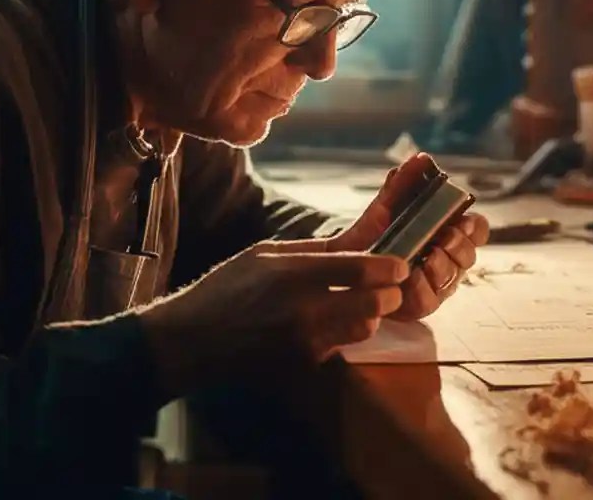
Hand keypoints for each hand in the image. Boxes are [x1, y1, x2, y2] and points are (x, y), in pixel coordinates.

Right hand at [137, 237, 407, 394]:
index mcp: (294, 273)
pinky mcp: (303, 364)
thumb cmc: (229, 287)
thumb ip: (321, 247)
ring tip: (358, 302)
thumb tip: (366, 229)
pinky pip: (342, 345)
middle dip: (389, 293)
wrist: (193, 340)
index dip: (391, 266)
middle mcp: (304, 309)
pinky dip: (345, 333)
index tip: (400, 264)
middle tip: (386, 286)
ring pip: (365, 328)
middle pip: (375, 303)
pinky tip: (329, 322)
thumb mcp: (269, 253)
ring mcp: (305, 341)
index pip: (362, 268)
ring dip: (371, 315)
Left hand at [326, 153, 489, 320]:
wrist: (344, 259)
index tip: (461, 220)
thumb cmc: (373, 231)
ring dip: (442, 265)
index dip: (474, 226)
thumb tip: (422, 158)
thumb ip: (404, 180)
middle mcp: (448, 259)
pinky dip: (422, 286)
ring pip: (453, 278)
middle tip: (442, 238)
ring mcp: (436, 284)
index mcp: (448, 232)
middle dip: (459, 245)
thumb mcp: (386, 202)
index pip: (477, 229)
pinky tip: (411, 275)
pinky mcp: (419, 304)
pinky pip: (430, 299)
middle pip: (470, 254)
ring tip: (426, 256)